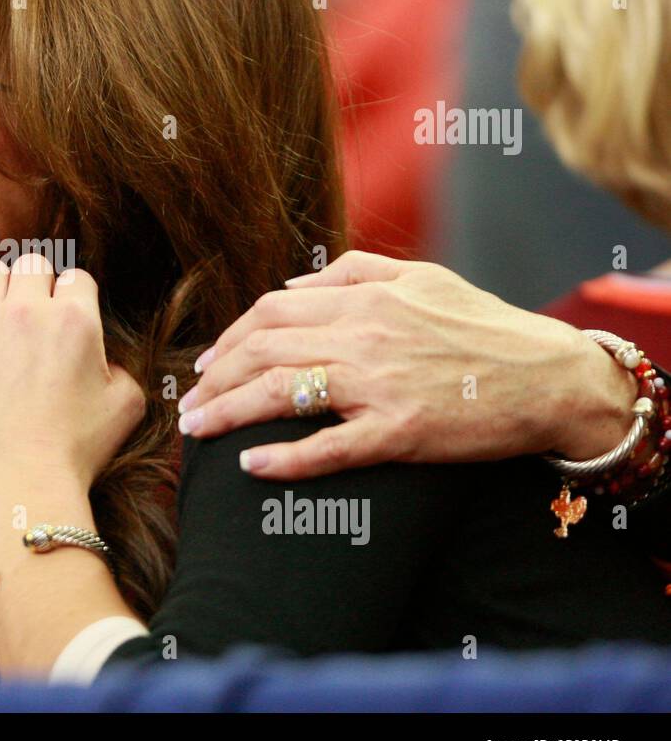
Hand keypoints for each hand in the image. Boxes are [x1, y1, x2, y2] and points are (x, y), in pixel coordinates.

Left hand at [0, 255, 144, 504]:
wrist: (19, 482)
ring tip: (5, 315)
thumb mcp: (127, 404)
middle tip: (38, 319)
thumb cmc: (76, 451)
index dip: (76, 298)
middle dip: (40, 285)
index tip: (69, 322)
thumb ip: (120, 366)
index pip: (77, 277)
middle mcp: (30, 312)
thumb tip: (100, 357)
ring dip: (1, 287)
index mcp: (77, 320)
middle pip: (34, 263)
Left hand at [178, 251, 635, 478]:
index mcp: (365, 299)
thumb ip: (351, 273)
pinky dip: (284, 458)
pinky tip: (249, 466)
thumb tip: (288, 286)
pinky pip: (329, 447)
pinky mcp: (400, 433)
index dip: (229, 337)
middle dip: (213, 377)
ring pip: (282, 393)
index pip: (270, 313)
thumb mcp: (421, 277)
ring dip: (227, 412)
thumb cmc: (486, 326)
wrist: (553, 378)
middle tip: (187, 403)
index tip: (207, 362)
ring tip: (195, 431)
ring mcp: (380, 386)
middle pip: (262, 351)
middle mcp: (364, 337)